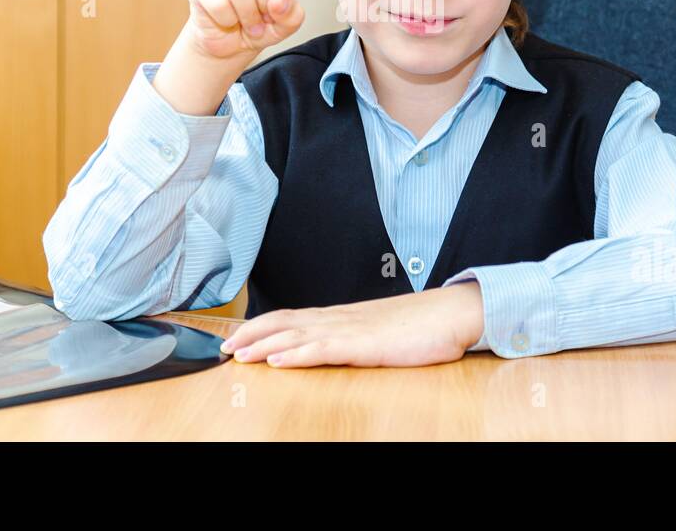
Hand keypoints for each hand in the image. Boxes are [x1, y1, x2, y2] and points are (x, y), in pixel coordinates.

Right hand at [184, 0, 305, 60]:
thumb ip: (292, 15)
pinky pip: (218, 0)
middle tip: (262, 18)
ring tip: (246, 23)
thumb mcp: (286, 24)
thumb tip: (278, 1)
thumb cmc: (263, 25)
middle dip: (265, 0)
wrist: (228, 43)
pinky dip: (228, 19)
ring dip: (247, 15)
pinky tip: (227, 20)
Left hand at [219, 282, 485, 367]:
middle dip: (251, 334)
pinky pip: (323, 348)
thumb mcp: (378, 333)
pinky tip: (278, 360)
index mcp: (341, 316)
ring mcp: (350, 329)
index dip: (261, 325)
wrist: (451, 314)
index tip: (236, 337)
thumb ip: (353, 338)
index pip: (291, 316)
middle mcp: (339, 318)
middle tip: (224, 348)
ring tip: (238, 354)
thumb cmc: (420, 326)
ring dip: (264, 344)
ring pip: (296, 334)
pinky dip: (296, 353)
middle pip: (284, 320)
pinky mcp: (364, 344)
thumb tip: (333, 347)